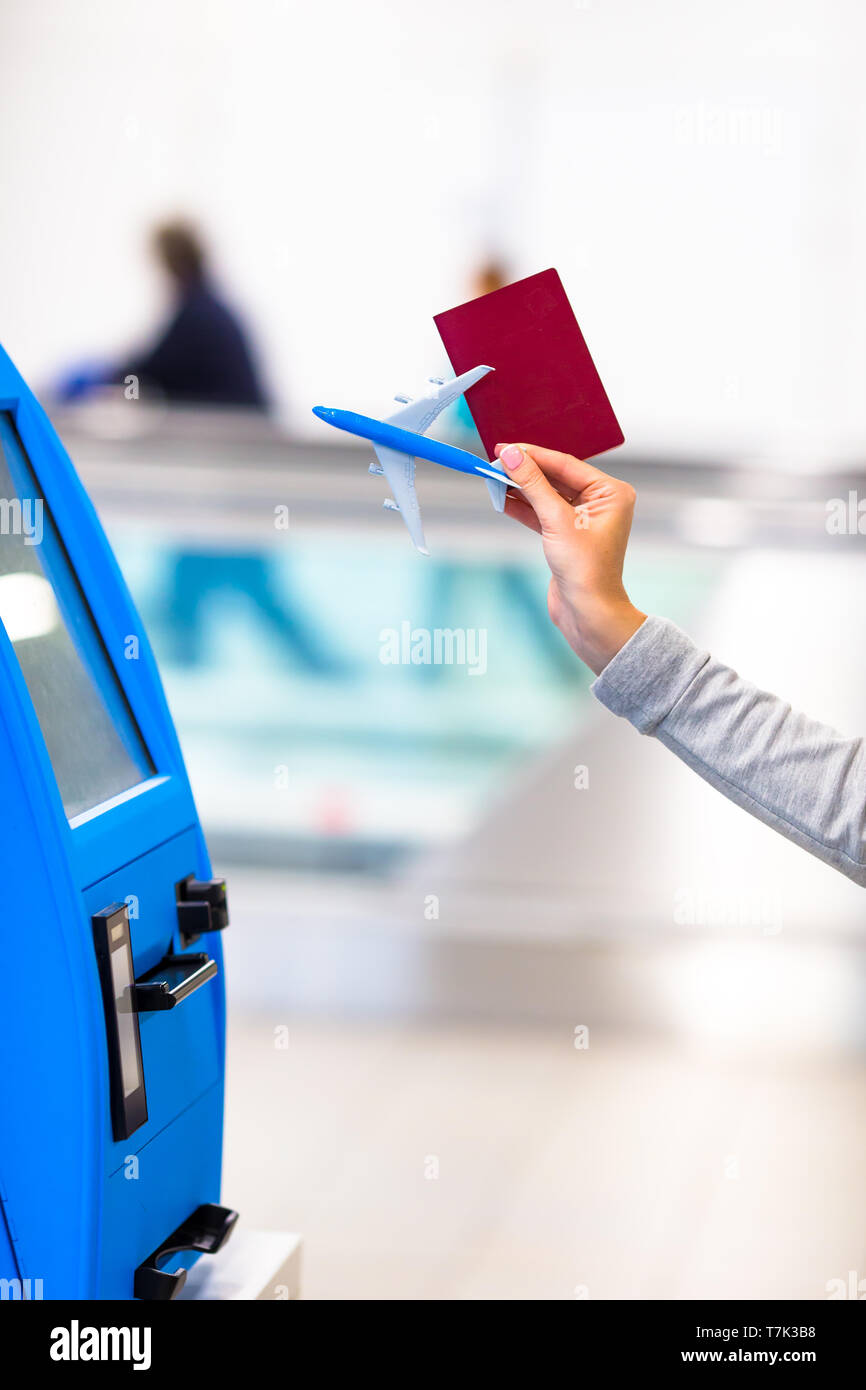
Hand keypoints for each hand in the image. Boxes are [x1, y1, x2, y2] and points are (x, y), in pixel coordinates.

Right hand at [497, 442, 645, 674]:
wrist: (588, 614)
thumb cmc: (585, 571)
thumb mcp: (556, 521)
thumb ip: (533, 485)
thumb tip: (512, 456)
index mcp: (610, 492)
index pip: (565, 464)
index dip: (533, 455)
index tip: (505, 448)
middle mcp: (600, 502)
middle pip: (555, 477)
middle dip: (524, 472)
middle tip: (494, 463)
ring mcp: (582, 519)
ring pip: (545, 495)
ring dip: (519, 489)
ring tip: (492, 479)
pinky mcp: (566, 536)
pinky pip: (541, 513)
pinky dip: (522, 507)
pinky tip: (501, 499)